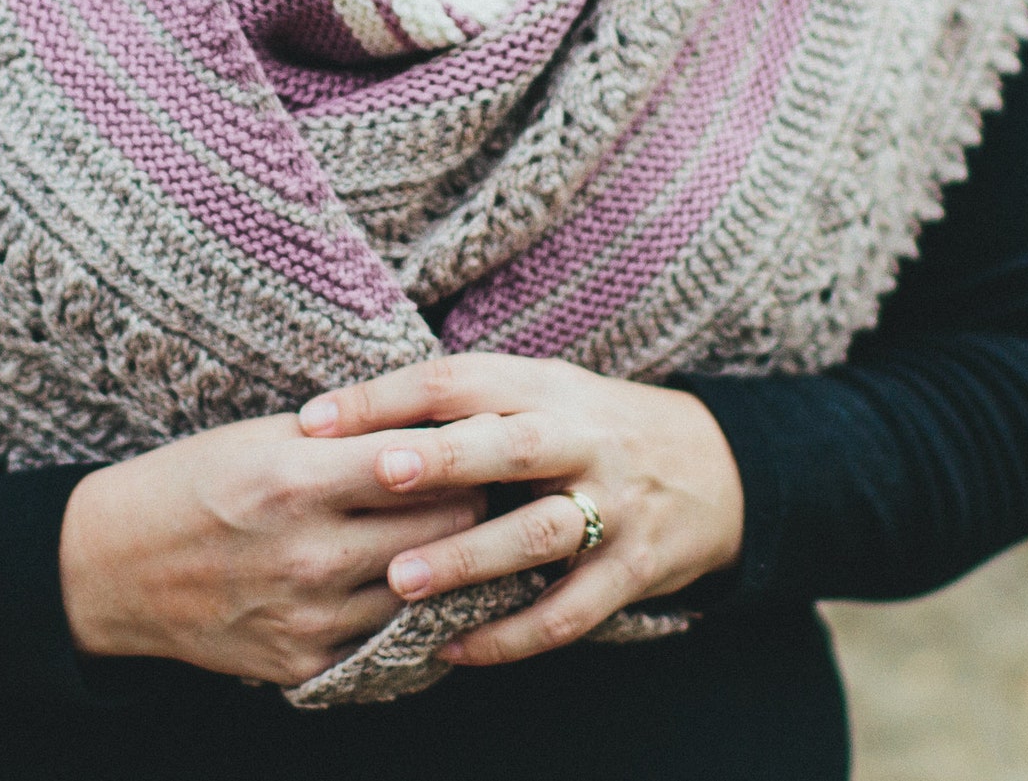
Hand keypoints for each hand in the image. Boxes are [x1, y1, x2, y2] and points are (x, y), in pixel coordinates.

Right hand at [58, 412, 484, 686]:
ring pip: (425, 589)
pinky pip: (386, 638)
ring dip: (450, 561)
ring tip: (466, 532)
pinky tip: (419, 584)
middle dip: (472, 502)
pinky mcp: (304, 664)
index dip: (464, 450)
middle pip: (440, 529)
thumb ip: (349, 434)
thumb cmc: (194, 480)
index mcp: (297, 479)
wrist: (115, 567)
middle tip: (489, 483)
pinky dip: (409, 611)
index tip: (487, 439)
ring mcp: (308, 617)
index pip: (422, 466)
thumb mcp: (265, 436)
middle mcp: (308, 553)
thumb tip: (438, 425)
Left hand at [297, 355, 743, 666]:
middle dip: (442, 459)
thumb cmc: (587, 427)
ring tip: (399, 581)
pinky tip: (453, 647)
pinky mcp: (635, 570)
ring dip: (468, 558)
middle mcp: (581, 439)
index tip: (314, 418)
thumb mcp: (540, 391)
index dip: (385, 396)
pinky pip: (571, 611)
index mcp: (543, 386)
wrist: (713, 466)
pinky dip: (512, 634)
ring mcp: (614, 506)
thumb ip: (466, 406)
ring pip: (538, 533)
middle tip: (375, 474)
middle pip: (508, 444)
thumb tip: (351, 424)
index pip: (456, 380)